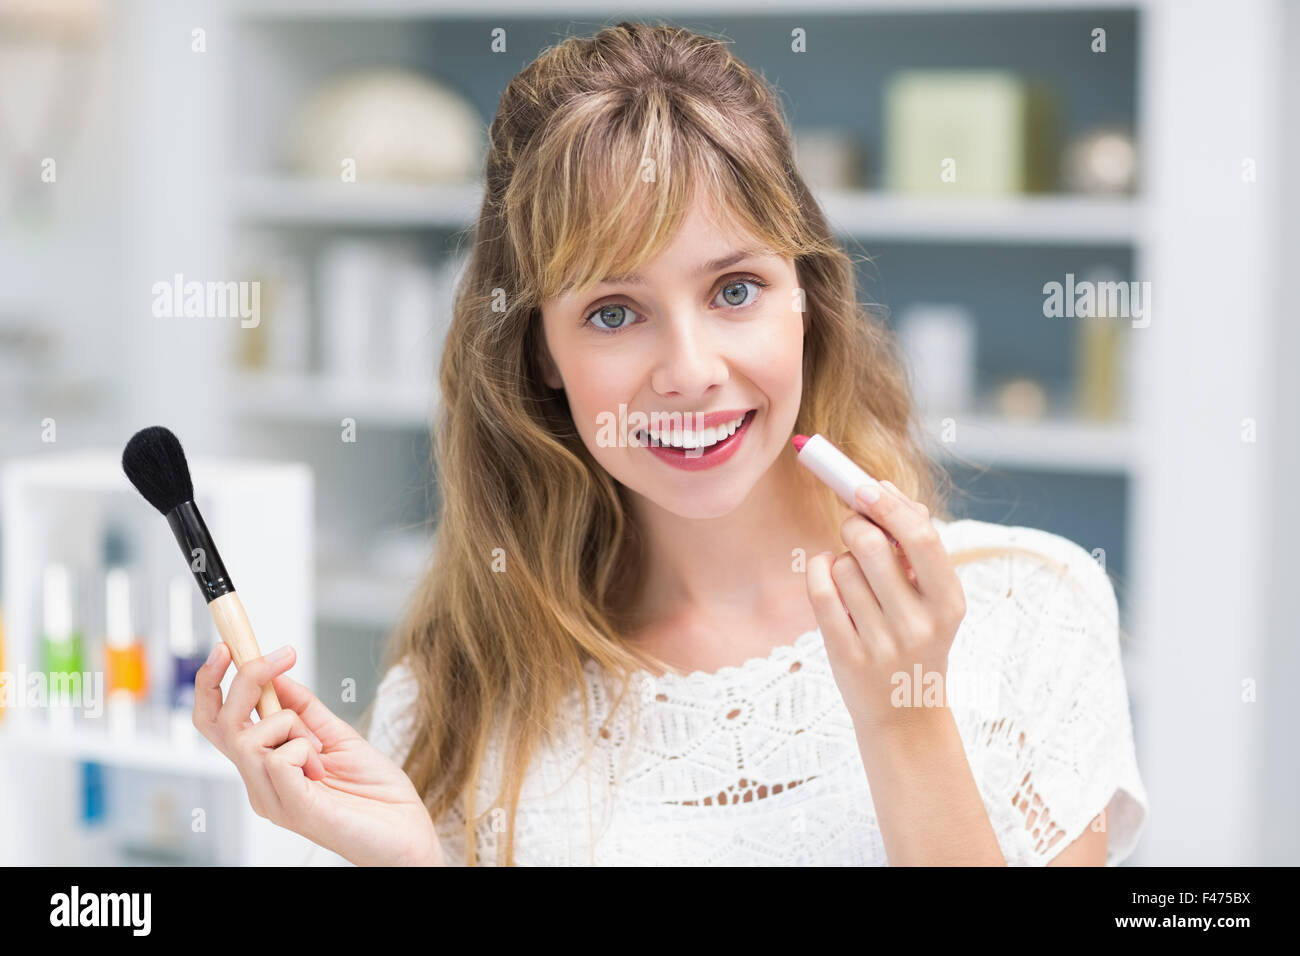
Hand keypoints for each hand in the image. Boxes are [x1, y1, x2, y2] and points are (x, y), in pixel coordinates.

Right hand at [193, 642, 442, 866]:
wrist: (408, 833)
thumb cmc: (377, 793)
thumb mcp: (339, 736)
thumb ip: (306, 709)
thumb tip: (278, 674)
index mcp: (266, 766)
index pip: (217, 723)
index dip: (212, 683)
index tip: (227, 646)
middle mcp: (259, 784)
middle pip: (221, 723)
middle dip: (246, 678)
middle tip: (281, 654)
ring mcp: (272, 798)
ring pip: (251, 737)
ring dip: (293, 725)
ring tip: (321, 751)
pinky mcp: (292, 808)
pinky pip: (278, 759)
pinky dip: (305, 750)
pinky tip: (323, 770)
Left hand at [805, 480, 966, 728]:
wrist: (905, 714)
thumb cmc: (917, 639)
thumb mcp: (933, 599)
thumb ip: (915, 545)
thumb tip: (883, 489)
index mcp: (949, 603)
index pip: (921, 538)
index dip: (889, 505)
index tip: (865, 486)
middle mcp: (919, 625)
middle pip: (871, 545)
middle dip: (854, 524)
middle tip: (852, 525)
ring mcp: (882, 644)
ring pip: (842, 567)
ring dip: (840, 560)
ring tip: (853, 578)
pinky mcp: (847, 657)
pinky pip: (821, 593)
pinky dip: (818, 572)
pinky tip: (826, 574)